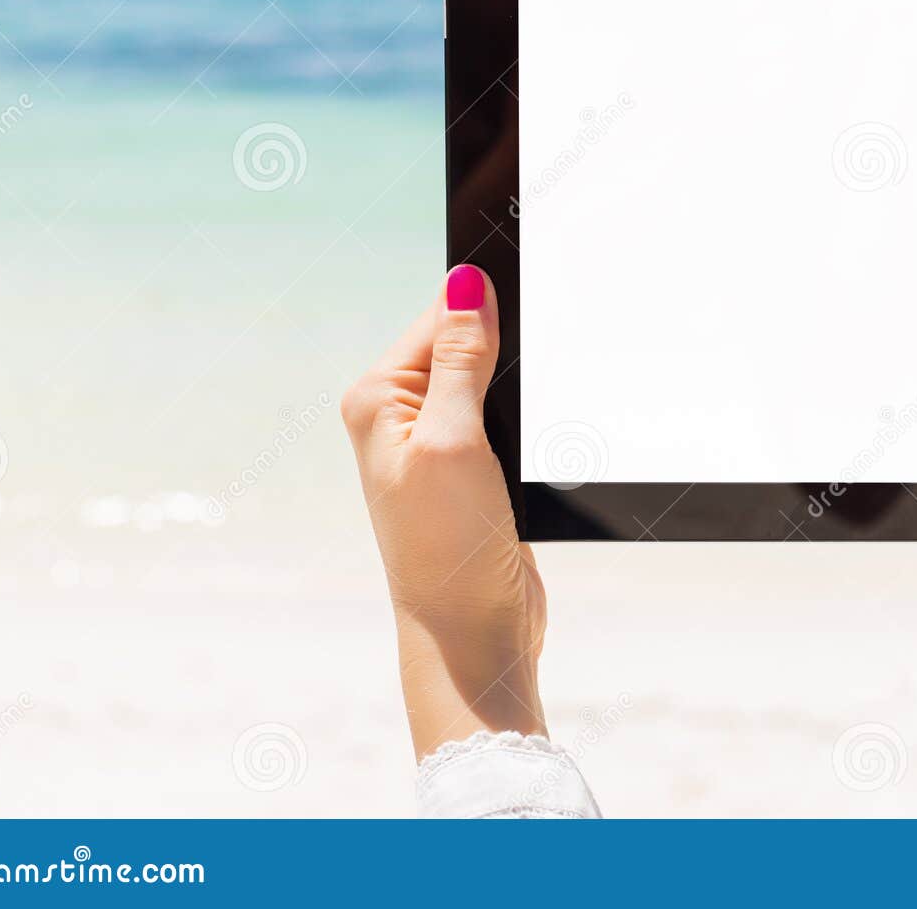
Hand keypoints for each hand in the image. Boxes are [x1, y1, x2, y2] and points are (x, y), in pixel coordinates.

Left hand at [343, 265, 546, 755]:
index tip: (530, 307)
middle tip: (525, 393)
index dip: (486, 306)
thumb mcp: (453, 440)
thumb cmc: (448, 546)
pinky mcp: (475, 470)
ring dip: (521, 393)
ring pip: (495, 382)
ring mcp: (439, 444)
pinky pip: (508, 419)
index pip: (439, 316)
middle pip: (467, 344)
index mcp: (378, 398)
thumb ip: (460, 358)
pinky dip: (529, 423)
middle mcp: (402, 416)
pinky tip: (537, 444)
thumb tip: (465, 284)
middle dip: (508, 353)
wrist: (473, 633)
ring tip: (527, 431)